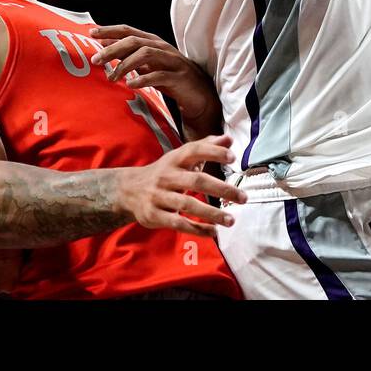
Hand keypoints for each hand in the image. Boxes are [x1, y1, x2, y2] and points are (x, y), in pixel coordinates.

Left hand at [90, 23, 219, 134]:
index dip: (110, 30)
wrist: (200, 95)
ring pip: (146, 54)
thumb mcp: (148, 65)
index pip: (128, 31)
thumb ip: (129, 56)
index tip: (91, 33)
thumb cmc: (170, 78)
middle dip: (113, 49)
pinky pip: (159, 75)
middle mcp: (162, 48)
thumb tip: (104, 47)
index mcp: (153, 42)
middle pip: (134, 41)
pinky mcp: (179, 78)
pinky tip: (131, 85)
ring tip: (112, 77)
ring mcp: (172, 61)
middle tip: (96, 60)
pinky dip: (143, 79)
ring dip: (125, 64)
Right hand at [119, 134, 246, 238]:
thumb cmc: (164, 172)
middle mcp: (166, 176)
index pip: (194, 151)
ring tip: (231, 220)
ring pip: (188, 204)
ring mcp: (159, 196)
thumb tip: (229, 138)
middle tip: (243, 197)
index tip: (232, 157)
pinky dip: (197, 229)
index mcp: (175, 159)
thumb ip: (205, 147)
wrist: (128, 190)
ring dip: (212, 213)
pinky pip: (178, 223)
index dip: (213, 152)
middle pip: (196, 180)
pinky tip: (214, 232)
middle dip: (221, 189)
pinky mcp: (154, 215)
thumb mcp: (180, 157)